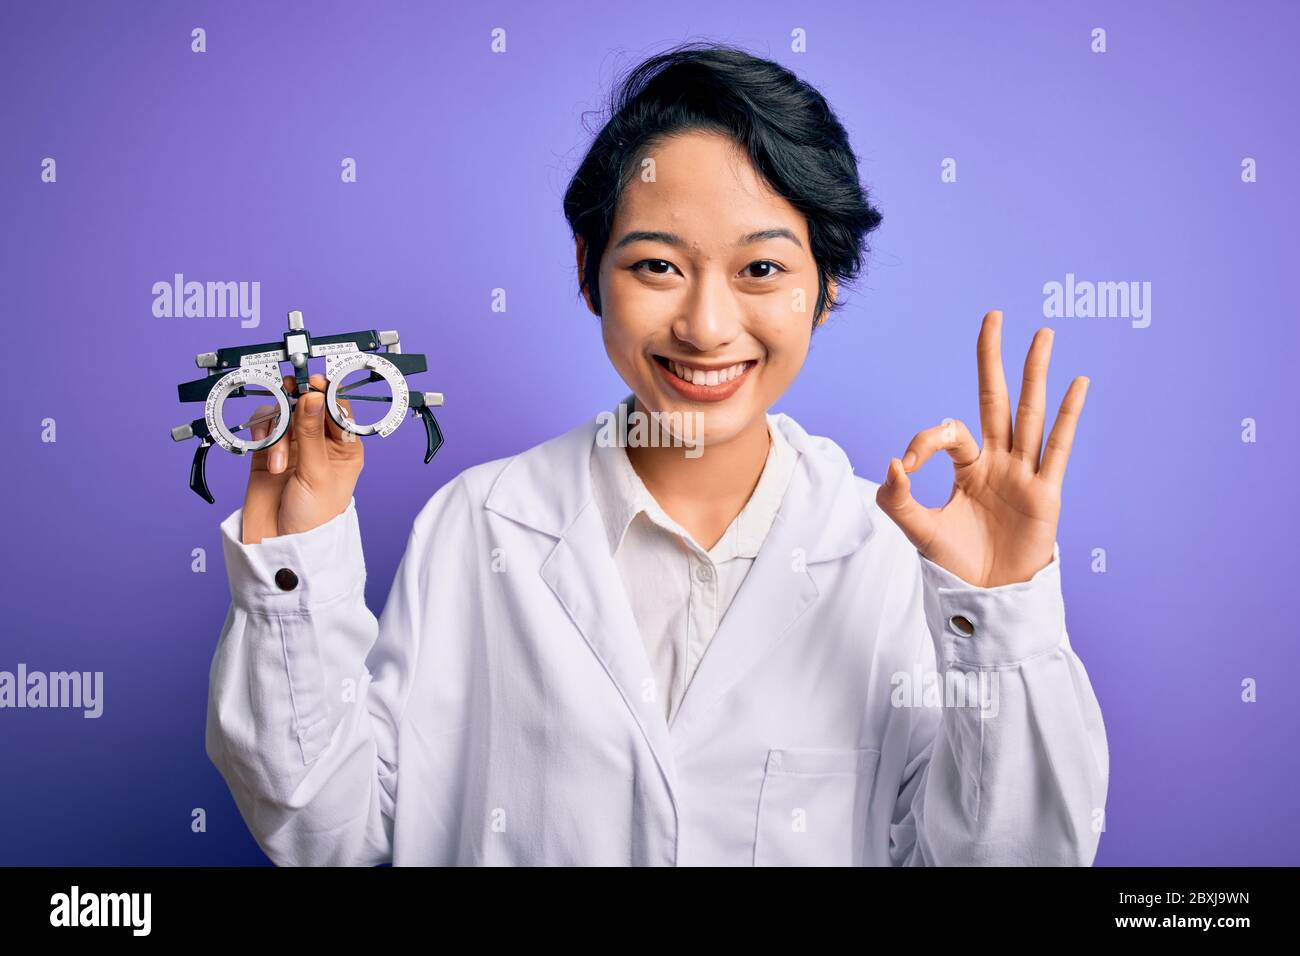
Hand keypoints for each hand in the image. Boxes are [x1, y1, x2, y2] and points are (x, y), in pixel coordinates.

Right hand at [241, 373, 363, 543]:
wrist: (280, 546)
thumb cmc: (313, 519)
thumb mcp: (317, 473)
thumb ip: (312, 433)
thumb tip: (312, 396)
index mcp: (344, 448)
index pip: (337, 409)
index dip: (325, 393)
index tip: (312, 384)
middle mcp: (319, 443)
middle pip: (307, 405)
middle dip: (296, 404)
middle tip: (287, 398)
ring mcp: (292, 445)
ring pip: (283, 414)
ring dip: (277, 431)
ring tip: (278, 463)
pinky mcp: (267, 451)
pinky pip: (263, 426)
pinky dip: (262, 433)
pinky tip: (264, 452)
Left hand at [876, 310, 1087, 587]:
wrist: (989, 597)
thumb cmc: (957, 564)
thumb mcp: (919, 531)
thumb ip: (898, 500)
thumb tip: (894, 464)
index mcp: (967, 467)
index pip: (948, 432)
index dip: (924, 441)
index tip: (905, 467)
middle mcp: (997, 461)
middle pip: (995, 400)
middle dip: (992, 359)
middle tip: (992, 315)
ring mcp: (1023, 473)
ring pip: (1029, 413)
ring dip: (1035, 373)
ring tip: (1043, 333)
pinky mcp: (1046, 492)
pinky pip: (1057, 448)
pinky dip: (1068, 416)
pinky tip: (1077, 384)